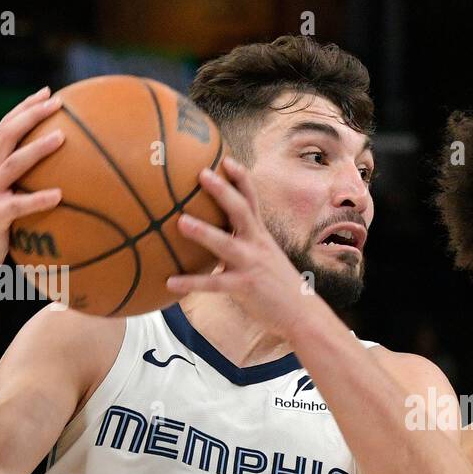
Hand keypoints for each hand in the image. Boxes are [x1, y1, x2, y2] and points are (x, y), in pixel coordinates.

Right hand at [0, 86, 64, 282]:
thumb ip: (15, 182)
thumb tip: (54, 172)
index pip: (4, 127)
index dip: (24, 107)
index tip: (46, 92)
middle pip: (6, 133)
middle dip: (31, 114)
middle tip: (58, 102)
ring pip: (14, 163)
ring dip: (38, 148)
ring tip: (62, 137)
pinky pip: (21, 205)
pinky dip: (39, 199)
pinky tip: (60, 195)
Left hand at [166, 156, 311, 336]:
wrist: (302, 314)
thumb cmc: (278, 287)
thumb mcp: (265, 259)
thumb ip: (244, 246)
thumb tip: (213, 241)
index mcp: (261, 236)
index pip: (252, 200)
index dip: (241, 179)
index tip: (226, 159)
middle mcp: (257, 245)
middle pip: (241, 211)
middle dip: (222, 191)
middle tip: (202, 173)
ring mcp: (251, 265)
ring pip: (226, 244)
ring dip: (204, 232)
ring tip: (181, 221)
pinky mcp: (245, 287)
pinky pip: (214, 284)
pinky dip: (191, 283)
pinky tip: (170, 282)